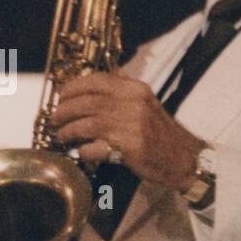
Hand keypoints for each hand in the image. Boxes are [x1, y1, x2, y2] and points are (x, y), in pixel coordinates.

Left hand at [51, 72, 204, 189]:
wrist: (184, 159)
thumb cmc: (162, 134)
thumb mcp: (145, 104)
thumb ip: (121, 94)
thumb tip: (88, 90)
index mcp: (135, 89)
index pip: (94, 81)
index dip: (71, 89)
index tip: (61, 98)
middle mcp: (132, 104)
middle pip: (84, 102)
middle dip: (63, 111)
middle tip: (56, 120)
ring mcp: (131, 126)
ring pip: (84, 124)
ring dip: (67, 131)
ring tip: (62, 136)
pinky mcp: (129, 149)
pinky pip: (94, 148)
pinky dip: (82, 150)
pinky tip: (80, 152)